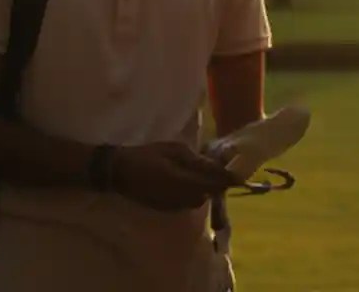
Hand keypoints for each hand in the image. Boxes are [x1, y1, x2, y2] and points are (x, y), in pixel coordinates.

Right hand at [111, 141, 238, 210]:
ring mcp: (172, 205)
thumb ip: (197, 161)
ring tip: (202, 175)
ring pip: (198, 200)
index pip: (213, 184)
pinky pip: (186, 203)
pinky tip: (186, 182)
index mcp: (183, 181)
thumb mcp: (174, 151)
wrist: (118, 171)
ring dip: (204, 190)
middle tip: (219, 171)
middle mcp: (180, 197)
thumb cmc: (147, 155)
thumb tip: (219, 167)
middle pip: (208, 194)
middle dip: (215, 184)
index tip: (240, 175)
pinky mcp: (165, 208)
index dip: (227, 180)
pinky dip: (191, 194)